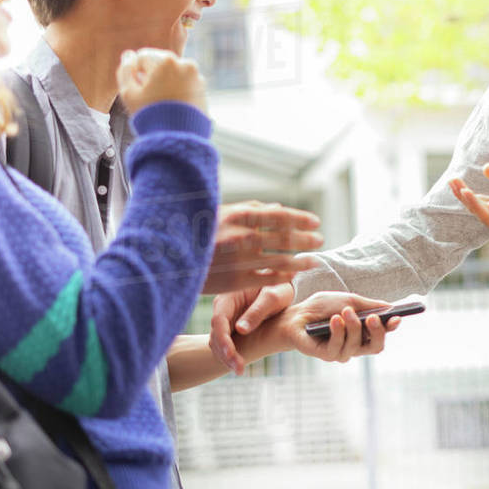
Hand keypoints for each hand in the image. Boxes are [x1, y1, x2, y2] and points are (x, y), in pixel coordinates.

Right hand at [117, 48, 205, 111]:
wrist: (178, 137)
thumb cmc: (150, 115)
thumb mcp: (128, 93)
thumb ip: (125, 70)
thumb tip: (128, 56)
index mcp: (166, 61)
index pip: (143, 57)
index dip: (135, 72)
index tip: (137, 87)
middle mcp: (185, 64)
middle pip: (160, 63)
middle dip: (152, 75)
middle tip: (149, 95)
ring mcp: (197, 76)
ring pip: (173, 73)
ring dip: (165, 82)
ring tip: (161, 102)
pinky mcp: (203, 89)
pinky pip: (185, 83)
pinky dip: (178, 90)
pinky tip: (172, 105)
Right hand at [202, 201, 322, 294]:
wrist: (169, 257)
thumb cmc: (197, 230)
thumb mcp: (221, 212)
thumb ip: (250, 209)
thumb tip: (278, 207)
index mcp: (239, 216)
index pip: (280, 215)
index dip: (301, 219)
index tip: (316, 222)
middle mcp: (243, 236)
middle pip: (285, 238)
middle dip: (306, 239)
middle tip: (320, 239)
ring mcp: (241, 260)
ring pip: (281, 261)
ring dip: (301, 260)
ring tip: (314, 260)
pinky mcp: (236, 281)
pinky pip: (268, 279)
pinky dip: (284, 276)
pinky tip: (294, 275)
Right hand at [210, 283, 295, 372]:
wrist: (280, 287)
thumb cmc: (278, 288)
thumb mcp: (273, 297)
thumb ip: (258, 311)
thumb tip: (240, 330)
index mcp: (229, 297)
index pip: (218, 320)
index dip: (223, 339)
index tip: (231, 354)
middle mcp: (223, 308)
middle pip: (215, 334)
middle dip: (225, 353)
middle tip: (239, 369)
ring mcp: (225, 319)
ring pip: (217, 342)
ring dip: (226, 358)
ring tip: (240, 370)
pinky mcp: (230, 328)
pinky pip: (225, 344)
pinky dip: (230, 355)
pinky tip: (239, 365)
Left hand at [230, 291, 400, 368]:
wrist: (293, 315)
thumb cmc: (320, 308)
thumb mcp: (347, 300)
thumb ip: (367, 305)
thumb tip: (390, 307)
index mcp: (363, 331)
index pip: (383, 333)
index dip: (391, 327)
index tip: (396, 318)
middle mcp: (356, 344)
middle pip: (377, 346)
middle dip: (377, 332)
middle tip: (372, 317)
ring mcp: (342, 351)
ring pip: (358, 346)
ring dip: (353, 327)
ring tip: (344, 311)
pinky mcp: (327, 355)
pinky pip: (338, 349)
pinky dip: (338, 332)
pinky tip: (334, 319)